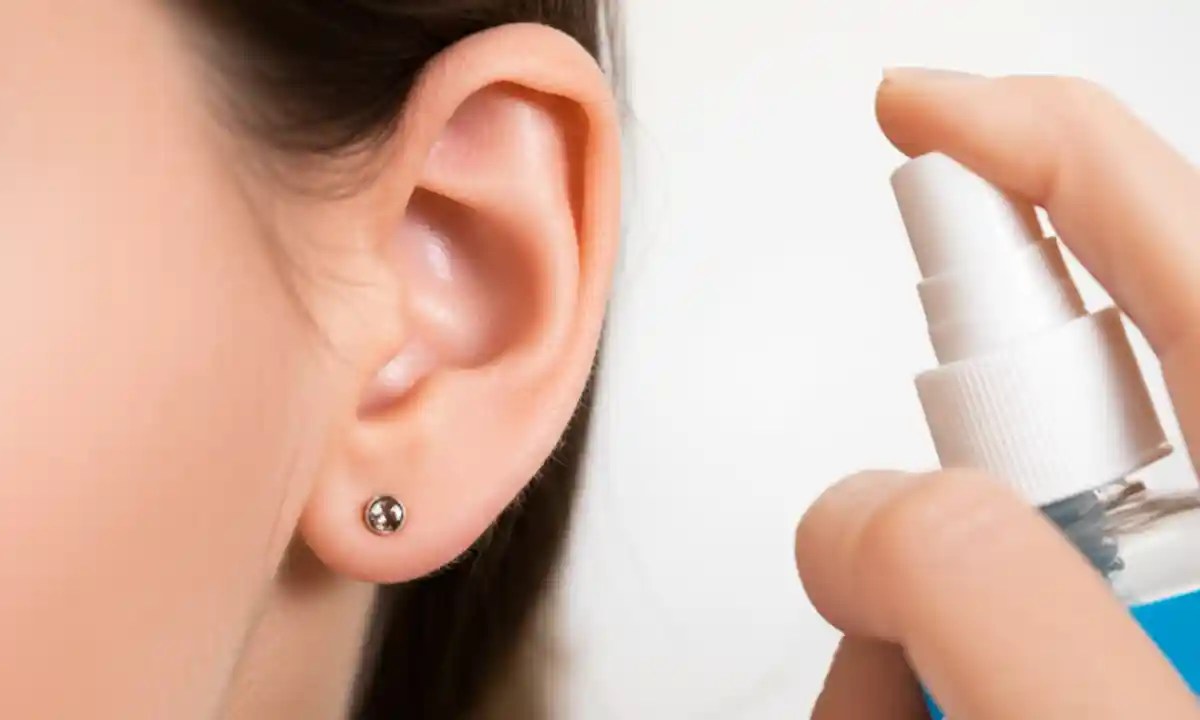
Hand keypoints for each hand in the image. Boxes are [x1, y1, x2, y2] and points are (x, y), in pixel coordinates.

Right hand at [796, 69, 1199, 718]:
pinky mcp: (1102, 649)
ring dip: (887, 632)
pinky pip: (958, 619)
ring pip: (956, 535)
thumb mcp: (1121, 718)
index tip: (910, 107)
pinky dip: (904, 675)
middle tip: (910, 652)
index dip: (1021, 135)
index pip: (1151, 221)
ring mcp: (1152, 588)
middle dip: (905, 522)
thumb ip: (974, 581)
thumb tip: (857, 517)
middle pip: (1004, 414)